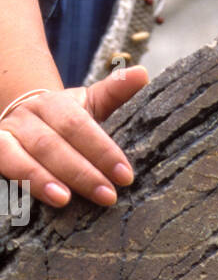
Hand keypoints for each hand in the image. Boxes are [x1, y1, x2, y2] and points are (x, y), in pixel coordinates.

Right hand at [0, 65, 147, 208]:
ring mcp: (4, 138)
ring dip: (39, 179)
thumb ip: (114, 91)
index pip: (78, 125)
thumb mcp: (89, 105)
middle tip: (107, 196)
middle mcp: (25, 118)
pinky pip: (1, 169)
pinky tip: (23, 205)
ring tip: (63, 200)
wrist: (23, 121)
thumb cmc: (64, 120)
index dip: (101, 150)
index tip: (125, 176)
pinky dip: (15, 183)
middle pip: (50, 144)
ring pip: (17, 157)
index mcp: (52, 103)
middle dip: (80, 172)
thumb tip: (142, 74)